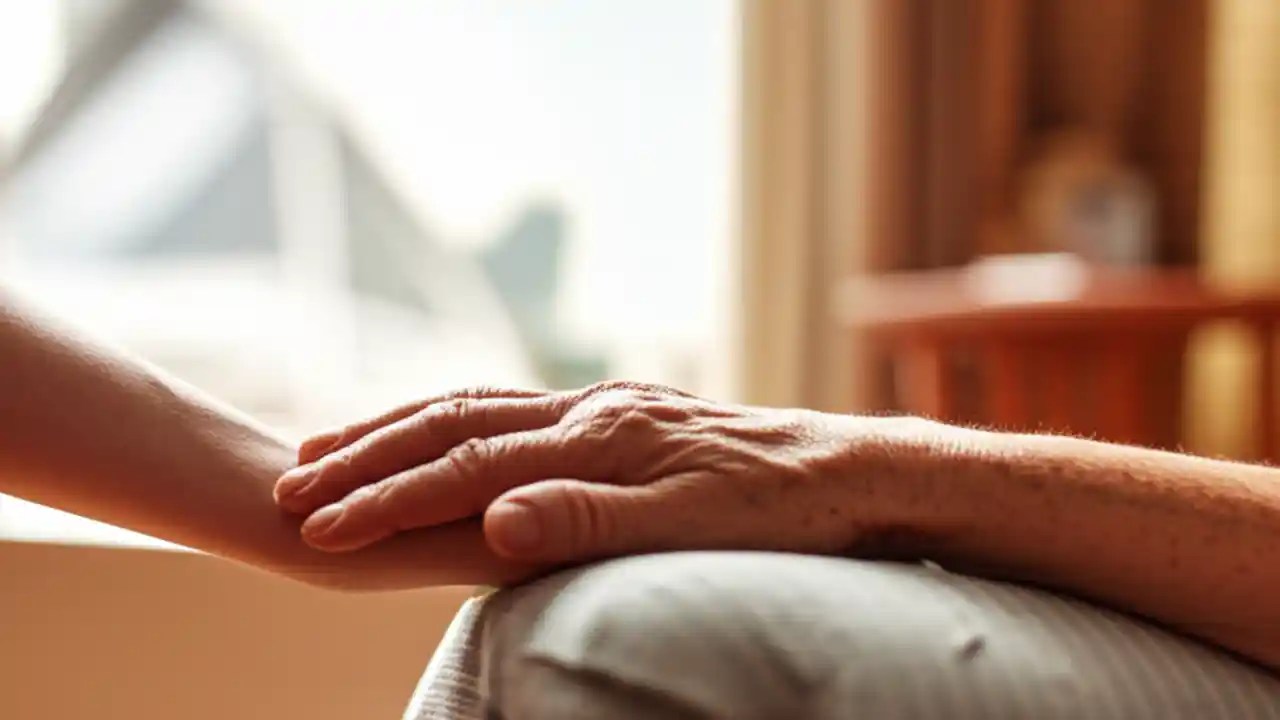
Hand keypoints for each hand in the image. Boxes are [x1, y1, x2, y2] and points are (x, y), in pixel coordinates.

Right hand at [275, 382, 946, 564]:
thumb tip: (490, 519)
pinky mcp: (615, 408)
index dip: (388, 496)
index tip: (319, 524)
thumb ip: (585, 520)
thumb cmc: (774, 508)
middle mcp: (588, 410)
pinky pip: (514, 401)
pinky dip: (454, 413)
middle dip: (367, 454)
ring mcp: (600, 403)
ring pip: (475, 402)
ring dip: (397, 423)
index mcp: (597, 440)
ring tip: (331, 440)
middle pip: (454, 423)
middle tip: (289, 480)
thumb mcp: (687, 526)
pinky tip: (434, 423)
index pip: (468, 467)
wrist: (846, 470)